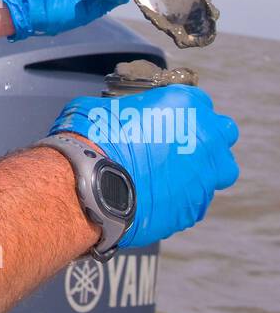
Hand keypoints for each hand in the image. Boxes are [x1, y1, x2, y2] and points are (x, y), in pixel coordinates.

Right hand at [49, 86, 239, 246]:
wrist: (90, 185)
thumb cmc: (93, 138)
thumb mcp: (104, 107)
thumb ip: (127, 110)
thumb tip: (118, 115)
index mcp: (186, 105)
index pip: (200, 103)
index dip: (182, 112)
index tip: (166, 120)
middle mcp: (205, 140)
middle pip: (223, 134)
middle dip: (206, 139)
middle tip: (179, 145)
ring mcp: (203, 178)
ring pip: (217, 172)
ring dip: (199, 171)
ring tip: (168, 175)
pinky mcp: (193, 209)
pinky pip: (195, 201)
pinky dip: (181, 198)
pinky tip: (154, 196)